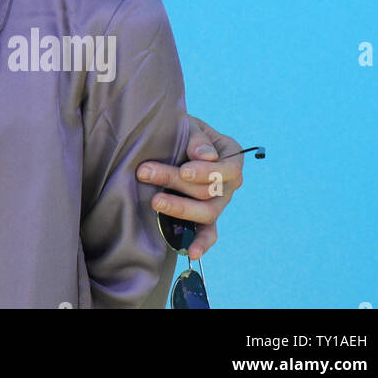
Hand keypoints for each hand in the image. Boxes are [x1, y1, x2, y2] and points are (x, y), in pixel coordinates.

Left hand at [135, 114, 245, 259]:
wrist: (169, 137)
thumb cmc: (181, 129)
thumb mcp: (189, 125)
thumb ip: (197, 139)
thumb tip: (206, 156)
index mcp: (232, 157)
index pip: (227, 169)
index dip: (206, 173)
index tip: (184, 171)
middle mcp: (230, 183)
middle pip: (210, 190)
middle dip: (175, 182)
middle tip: (145, 173)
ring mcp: (219, 202)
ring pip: (206, 212)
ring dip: (179, 207)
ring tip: (154, 201)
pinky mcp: (205, 216)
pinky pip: (209, 233)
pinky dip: (202, 243)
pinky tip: (190, 252)